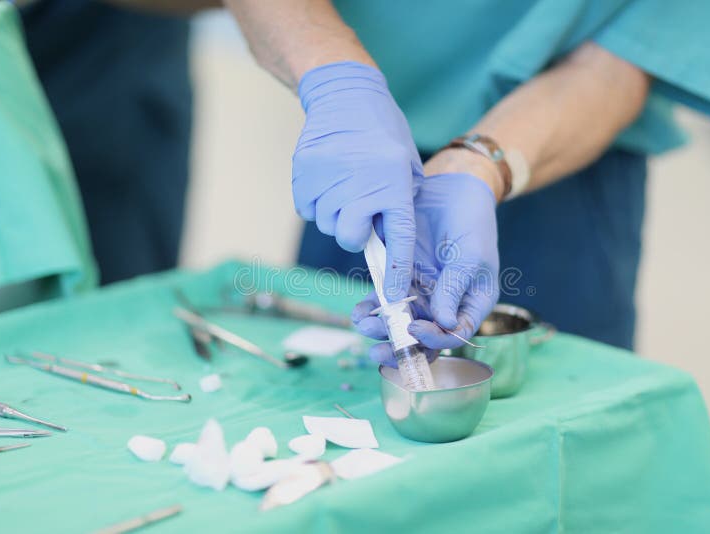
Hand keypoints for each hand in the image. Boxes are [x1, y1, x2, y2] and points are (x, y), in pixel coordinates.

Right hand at [293, 61, 422, 300]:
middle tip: (360, 211)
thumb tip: (389, 239)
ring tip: (344, 184)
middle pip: (349, 238)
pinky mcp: (303, 174)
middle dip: (355, 232)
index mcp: (393, 183)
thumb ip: (401, 202)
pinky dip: (315, 201)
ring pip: (326, 223)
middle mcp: (361, 185)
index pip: (398, 239)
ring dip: (335, 213)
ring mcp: (327, 180)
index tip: (395, 295)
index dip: (397, 271)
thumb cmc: (383, 132)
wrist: (346, 95)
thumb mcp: (407, 165)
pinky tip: (327, 180)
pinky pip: (307, 209)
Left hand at [353, 171, 499, 366]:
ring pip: (400, 322)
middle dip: (401, 346)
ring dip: (381, 329)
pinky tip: (360, 312)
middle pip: (424, 337)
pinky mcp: (400, 277)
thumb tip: (444, 323)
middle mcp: (445, 304)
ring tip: (365, 326)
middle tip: (379, 350)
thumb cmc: (472, 222)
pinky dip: (371, 308)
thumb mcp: (470, 255)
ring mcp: (421, 291)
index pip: (454, 333)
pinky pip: (383, 299)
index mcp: (471, 303)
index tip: (414, 328)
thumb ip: (455, 288)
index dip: (434, 339)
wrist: (452, 189)